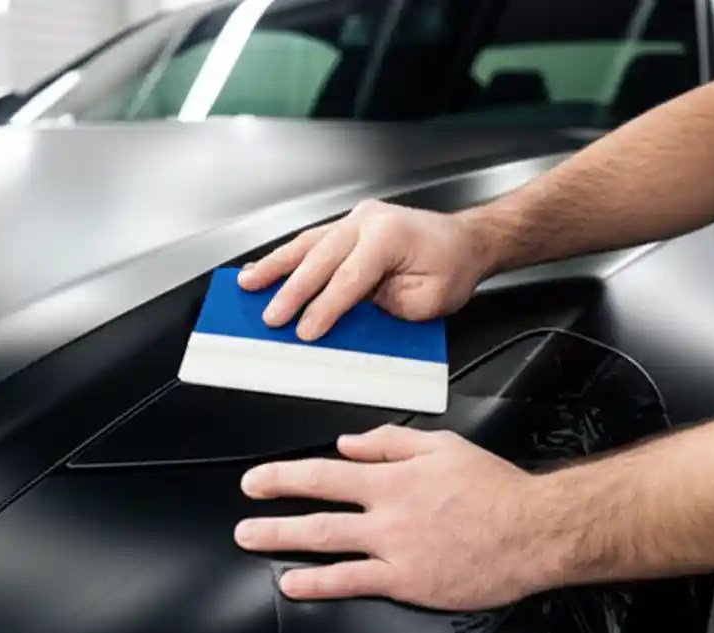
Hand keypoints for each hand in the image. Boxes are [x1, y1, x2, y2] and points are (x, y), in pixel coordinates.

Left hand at [233, 425, 573, 611]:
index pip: (326, 471)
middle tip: (244, 512)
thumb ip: (391, 442)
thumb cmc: (495, 489)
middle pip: (317, 507)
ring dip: (283, 540)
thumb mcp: (444, 446)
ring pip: (326, 542)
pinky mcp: (406, 581)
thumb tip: (350, 442)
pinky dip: (318, 583)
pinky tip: (293, 583)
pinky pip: (353, 582)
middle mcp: (388, 511)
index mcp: (395, 477)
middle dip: (273, 508)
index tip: (257, 479)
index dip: (284, 475)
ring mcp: (394, 548)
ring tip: (253, 540)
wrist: (532, 530)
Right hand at [237, 199, 495, 340]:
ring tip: (247, 283)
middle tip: (269, 317)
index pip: (348, 279)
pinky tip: (265, 267)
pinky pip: (312, 241)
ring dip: (275, 266)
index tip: (304, 332)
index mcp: (388, 236)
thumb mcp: (427, 301)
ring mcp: (355, 219)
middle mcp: (367, 221)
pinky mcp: (348, 225)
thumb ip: (385, 311)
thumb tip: (347, 325)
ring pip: (307, 244)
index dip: (323, 308)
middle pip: (319, 259)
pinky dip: (287, 256)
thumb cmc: (453, 267)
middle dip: (291, 291)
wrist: (467, 241)